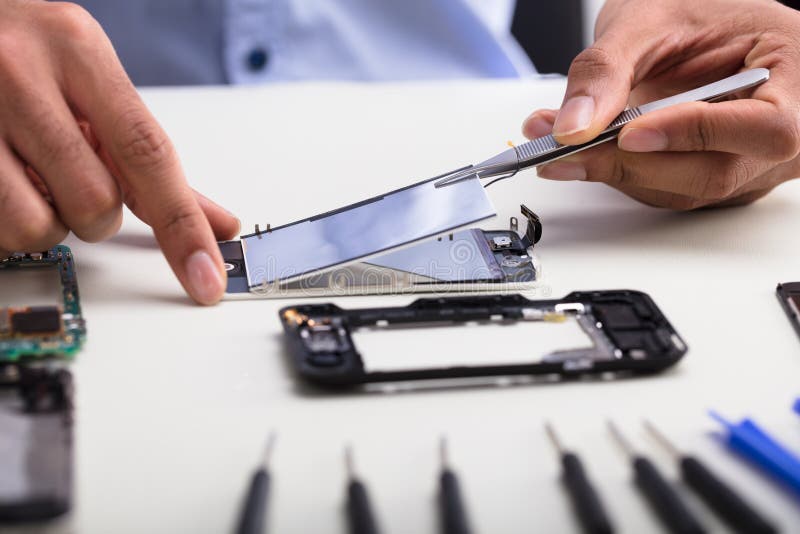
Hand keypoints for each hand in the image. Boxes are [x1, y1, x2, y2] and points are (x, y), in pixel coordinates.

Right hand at [0, 1, 239, 303]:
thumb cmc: (29, 61)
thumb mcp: (93, 87)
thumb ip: (151, 158)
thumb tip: (218, 224)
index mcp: (79, 50)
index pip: (149, 153)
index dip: (184, 226)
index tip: (208, 276)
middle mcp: (22, 72)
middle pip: (97, 201)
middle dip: (98, 214)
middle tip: (72, 178)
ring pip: (40, 226)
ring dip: (49, 222)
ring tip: (31, 178)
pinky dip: (9, 224)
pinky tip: (5, 181)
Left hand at [523, 0, 799, 208]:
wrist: (698, 23)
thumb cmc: (697, 9)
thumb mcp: (648, 18)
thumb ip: (608, 69)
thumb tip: (573, 126)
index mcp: (797, 75)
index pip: (766, 127)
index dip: (696, 134)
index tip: (630, 133)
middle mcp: (786, 131)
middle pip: (715, 172)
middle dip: (630, 163)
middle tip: (563, 147)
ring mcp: (750, 163)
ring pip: (683, 190)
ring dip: (613, 172)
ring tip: (555, 143)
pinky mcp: (714, 177)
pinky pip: (667, 189)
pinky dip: (620, 172)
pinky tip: (583, 151)